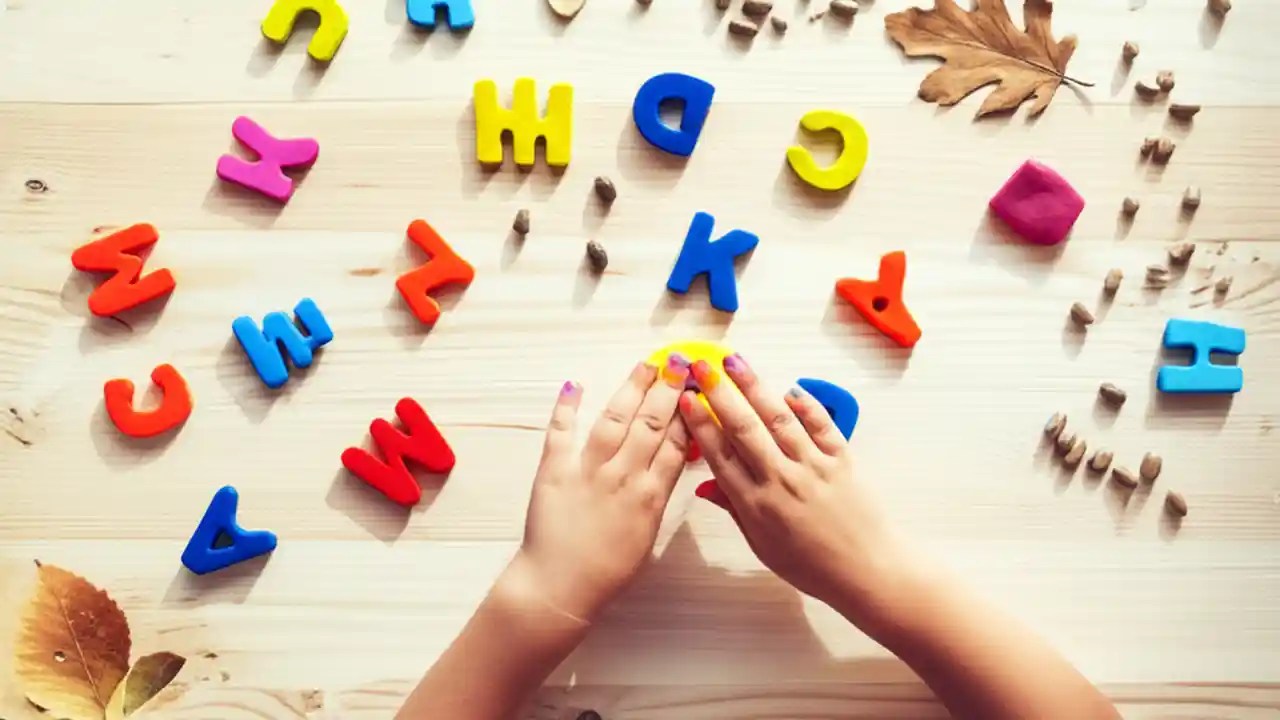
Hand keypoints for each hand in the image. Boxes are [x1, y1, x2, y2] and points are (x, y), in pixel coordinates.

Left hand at [514, 358, 691, 621]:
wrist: (561, 589)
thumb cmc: (608, 571)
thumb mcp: (648, 534)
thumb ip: (660, 494)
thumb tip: (675, 461)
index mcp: (651, 496)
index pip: (678, 444)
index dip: (689, 413)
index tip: (699, 389)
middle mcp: (624, 478)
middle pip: (652, 424)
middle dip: (668, 390)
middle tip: (679, 364)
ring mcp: (588, 473)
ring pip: (615, 421)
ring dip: (631, 389)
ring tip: (645, 365)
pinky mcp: (554, 473)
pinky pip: (561, 433)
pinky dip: (566, 407)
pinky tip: (574, 385)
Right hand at [679, 354, 907, 618]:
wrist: (867, 572)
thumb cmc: (812, 566)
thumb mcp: (763, 547)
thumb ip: (735, 510)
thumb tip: (705, 487)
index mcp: (756, 505)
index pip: (720, 456)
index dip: (700, 424)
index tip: (686, 398)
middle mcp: (782, 481)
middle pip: (744, 429)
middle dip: (720, 394)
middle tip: (702, 366)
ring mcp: (814, 468)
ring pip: (779, 419)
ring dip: (755, 387)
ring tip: (736, 362)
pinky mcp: (842, 461)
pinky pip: (822, 426)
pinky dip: (806, 405)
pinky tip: (790, 389)